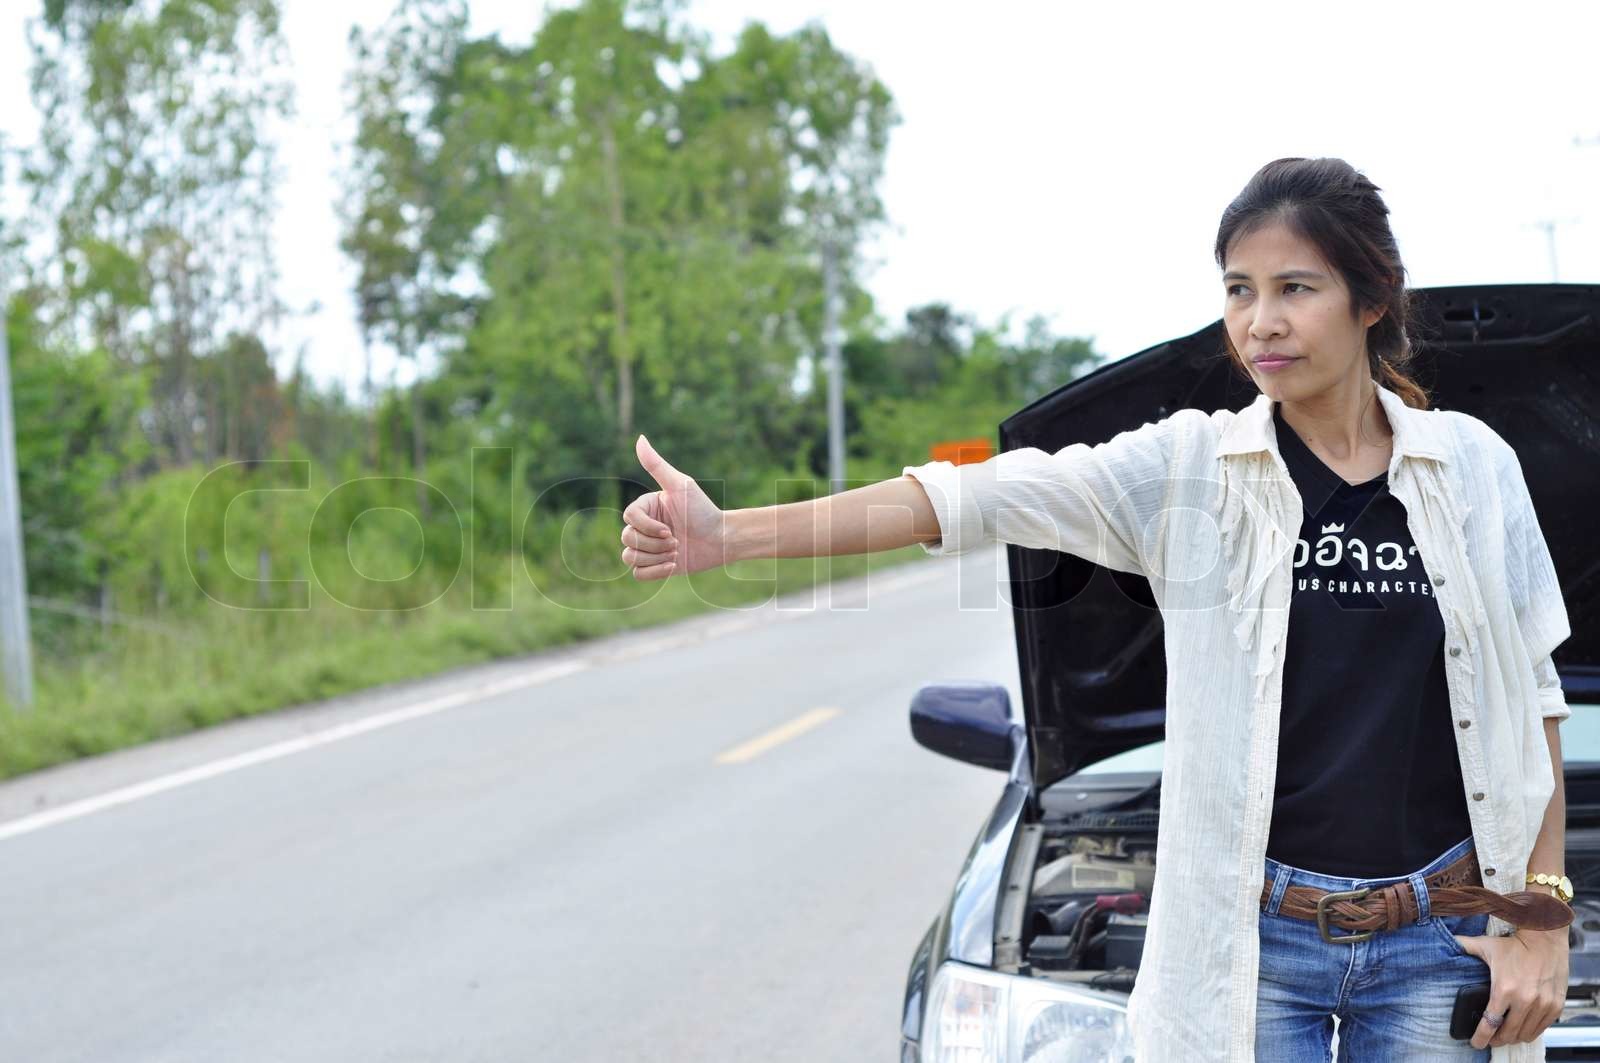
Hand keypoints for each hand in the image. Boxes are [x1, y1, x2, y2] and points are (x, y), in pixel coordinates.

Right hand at [621, 434, 727, 579]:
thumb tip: (639, 438)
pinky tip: (674, 565)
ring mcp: (648, 547)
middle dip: (653, 544)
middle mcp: (644, 526)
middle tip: (676, 541)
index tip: (668, 529)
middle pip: (627, 538)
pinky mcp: (655, 566)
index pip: (628, 517)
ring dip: (654, 558)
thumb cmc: (703, 510)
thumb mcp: (680, 485)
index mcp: (646, 507)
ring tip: (676, 552)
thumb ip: (657, 464)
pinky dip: (654, 572)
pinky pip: (637, 574)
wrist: (722, 539)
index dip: (646, 527)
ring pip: (629, 557)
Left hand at [1454, 925, 1568, 1048]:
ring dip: (1513, 1037)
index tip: (1475, 1042)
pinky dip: (1530, 1031)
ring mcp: (1543, 1005)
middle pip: (1508, 1033)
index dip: (1481, 1036)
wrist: (1545, 939)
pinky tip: (1522, 1027)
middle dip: (1496, 1040)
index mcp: (1504, 989)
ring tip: (1505, 1034)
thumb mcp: (1484, 945)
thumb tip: (1446, 944)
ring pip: (1525, 1034)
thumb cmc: (1514, 944)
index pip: (1490, 1023)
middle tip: (1490, 1039)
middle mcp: (1525, 1000)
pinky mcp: (1556, 1006)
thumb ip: (1463, 946)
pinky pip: (1541, 1028)